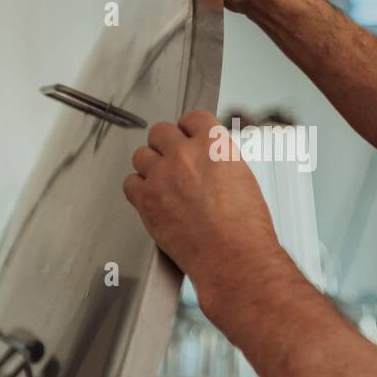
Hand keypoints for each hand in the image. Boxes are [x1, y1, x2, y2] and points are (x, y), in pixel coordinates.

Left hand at [123, 110, 293, 317]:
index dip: (189, 130)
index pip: (192, 118)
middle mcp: (185, 154)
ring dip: (150, 166)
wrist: (234, 258)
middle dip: (166, 145)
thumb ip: (219, 161)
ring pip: (141, 155)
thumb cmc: (246, 228)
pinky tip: (152, 199)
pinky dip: (138, 190)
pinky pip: (130, 183)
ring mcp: (162, 175)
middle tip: (172, 161)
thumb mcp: (242, 178)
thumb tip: (207, 161)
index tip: (187, 137)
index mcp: (214, 144)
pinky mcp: (146, 200)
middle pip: (160, 132)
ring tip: (162, 183)